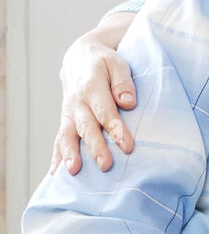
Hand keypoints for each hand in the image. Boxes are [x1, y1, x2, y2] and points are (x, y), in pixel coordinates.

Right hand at [51, 28, 137, 174]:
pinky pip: (58, 140)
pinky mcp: (65, 121)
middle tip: (105, 165)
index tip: (127, 146)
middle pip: (86, 127)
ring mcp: (68, 113)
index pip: (105, 111)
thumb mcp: (116, 63)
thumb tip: (128, 102)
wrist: (79, 58)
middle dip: (95, 147)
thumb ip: (123, 82)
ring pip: (67, 135)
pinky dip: (57, 157)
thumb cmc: (103, 63)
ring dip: (70, 154)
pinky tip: (57, 174)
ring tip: (73, 172)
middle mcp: (77, 102)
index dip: (116, 129)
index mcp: (92, 86)